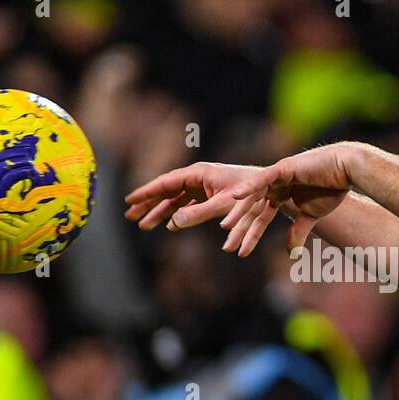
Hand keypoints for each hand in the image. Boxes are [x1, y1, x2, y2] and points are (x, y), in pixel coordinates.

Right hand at [124, 162, 266, 233]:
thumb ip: (197, 215)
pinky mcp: (209, 195)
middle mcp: (197, 177)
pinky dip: (176, 215)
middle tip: (130, 217)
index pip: (164, 183)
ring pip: (175, 199)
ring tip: (144, 226)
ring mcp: (203, 186)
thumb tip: (172, 223)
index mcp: (197, 174)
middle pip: (166, 191)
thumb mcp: (221, 206)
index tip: (129, 201)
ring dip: (160, 212)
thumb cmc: (248, 194)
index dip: (146, 193)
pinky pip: (187, 205)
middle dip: (148, 204)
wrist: (269, 189)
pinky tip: (168, 226)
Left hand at [220, 143, 361, 256]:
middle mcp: (275, 185)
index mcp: (281, 195)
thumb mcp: (311, 216)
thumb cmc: (332, 189)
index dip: (251, 235)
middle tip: (227, 246)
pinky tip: (235, 196)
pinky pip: (262, 178)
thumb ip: (298, 231)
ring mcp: (277, 175)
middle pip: (252, 208)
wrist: (346, 170)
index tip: (240, 252)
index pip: (261, 217)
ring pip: (253, 195)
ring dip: (238, 211)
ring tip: (226, 226)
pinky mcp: (282, 168)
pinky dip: (248, 186)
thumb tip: (291, 253)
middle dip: (240, 227)